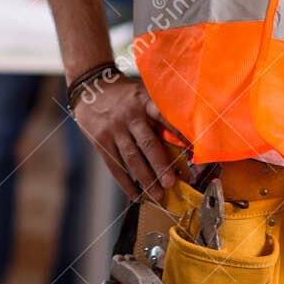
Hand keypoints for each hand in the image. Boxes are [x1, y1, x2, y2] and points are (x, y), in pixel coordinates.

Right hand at [70, 73, 185, 202]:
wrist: (89, 88)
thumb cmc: (124, 95)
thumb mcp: (142, 95)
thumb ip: (157, 112)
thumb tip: (182, 139)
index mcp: (144, 102)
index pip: (164, 118)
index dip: (179, 133)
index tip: (194, 150)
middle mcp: (130, 116)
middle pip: (147, 144)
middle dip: (160, 166)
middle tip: (171, 183)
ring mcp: (114, 130)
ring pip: (132, 158)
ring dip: (146, 180)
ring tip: (157, 195)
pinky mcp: (101, 141)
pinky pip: (115, 166)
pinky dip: (125, 183)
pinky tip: (135, 194)